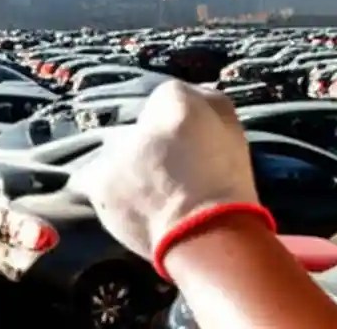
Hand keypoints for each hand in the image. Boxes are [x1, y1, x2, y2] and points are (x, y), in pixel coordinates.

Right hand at [71, 80, 258, 260]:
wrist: (212, 241)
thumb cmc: (153, 196)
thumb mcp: (102, 179)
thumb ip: (94, 166)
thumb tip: (86, 170)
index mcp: (176, 95)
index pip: (146, 102)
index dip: (132, 128)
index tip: (125, 152)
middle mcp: (213, 106)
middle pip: (178, 119)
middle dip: (164, 139)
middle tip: (144, 168)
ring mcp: (236, 137)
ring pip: (199, 141)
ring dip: (184, 158)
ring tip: (164, 188)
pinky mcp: (250, 170)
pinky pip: (216, 165)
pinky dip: (202, 177)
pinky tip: (185, 199)